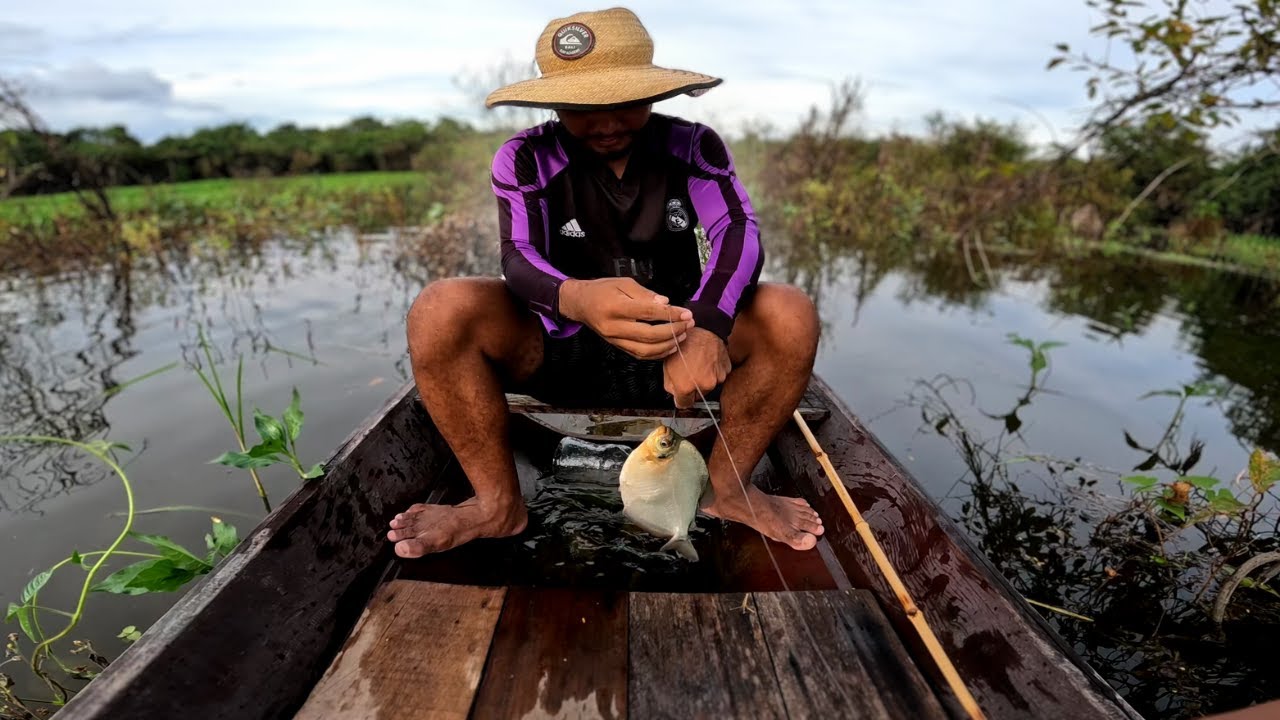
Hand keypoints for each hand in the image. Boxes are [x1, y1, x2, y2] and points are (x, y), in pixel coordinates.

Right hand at [558, 277, 694, 359]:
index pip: (648, 313)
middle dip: (673, 331)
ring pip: (645, 350)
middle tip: (689, 324)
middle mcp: (614, 327)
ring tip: (683, 336)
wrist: (581, 304)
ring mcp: (615, 339)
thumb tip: (665, 303)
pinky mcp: (617, 346)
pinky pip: (640, 355)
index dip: (670, 314)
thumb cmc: (603, 289)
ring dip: (668, 345)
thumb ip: (645, 294)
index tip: (687, 313)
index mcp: (616, 307)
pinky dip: (657, 353)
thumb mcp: (624, 283)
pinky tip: (670, 346)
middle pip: (649, 335)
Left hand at [663, 327, 730, 408]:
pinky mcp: (726, 370)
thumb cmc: (683, 344)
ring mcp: (718, 378)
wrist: (702, 327)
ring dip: (705, 379)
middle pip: (698, 396)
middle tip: (689, 372)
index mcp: (686, 387)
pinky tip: (707, 360)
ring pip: (709, 386)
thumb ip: (670, 386)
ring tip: (698, 363)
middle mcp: (704, 385)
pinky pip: (719, 376)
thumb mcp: (667, 365)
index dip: (680, 399)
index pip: (684, 404)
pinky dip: (714, 371)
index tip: (680, 395)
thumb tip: (675, 394)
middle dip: (693, 388)